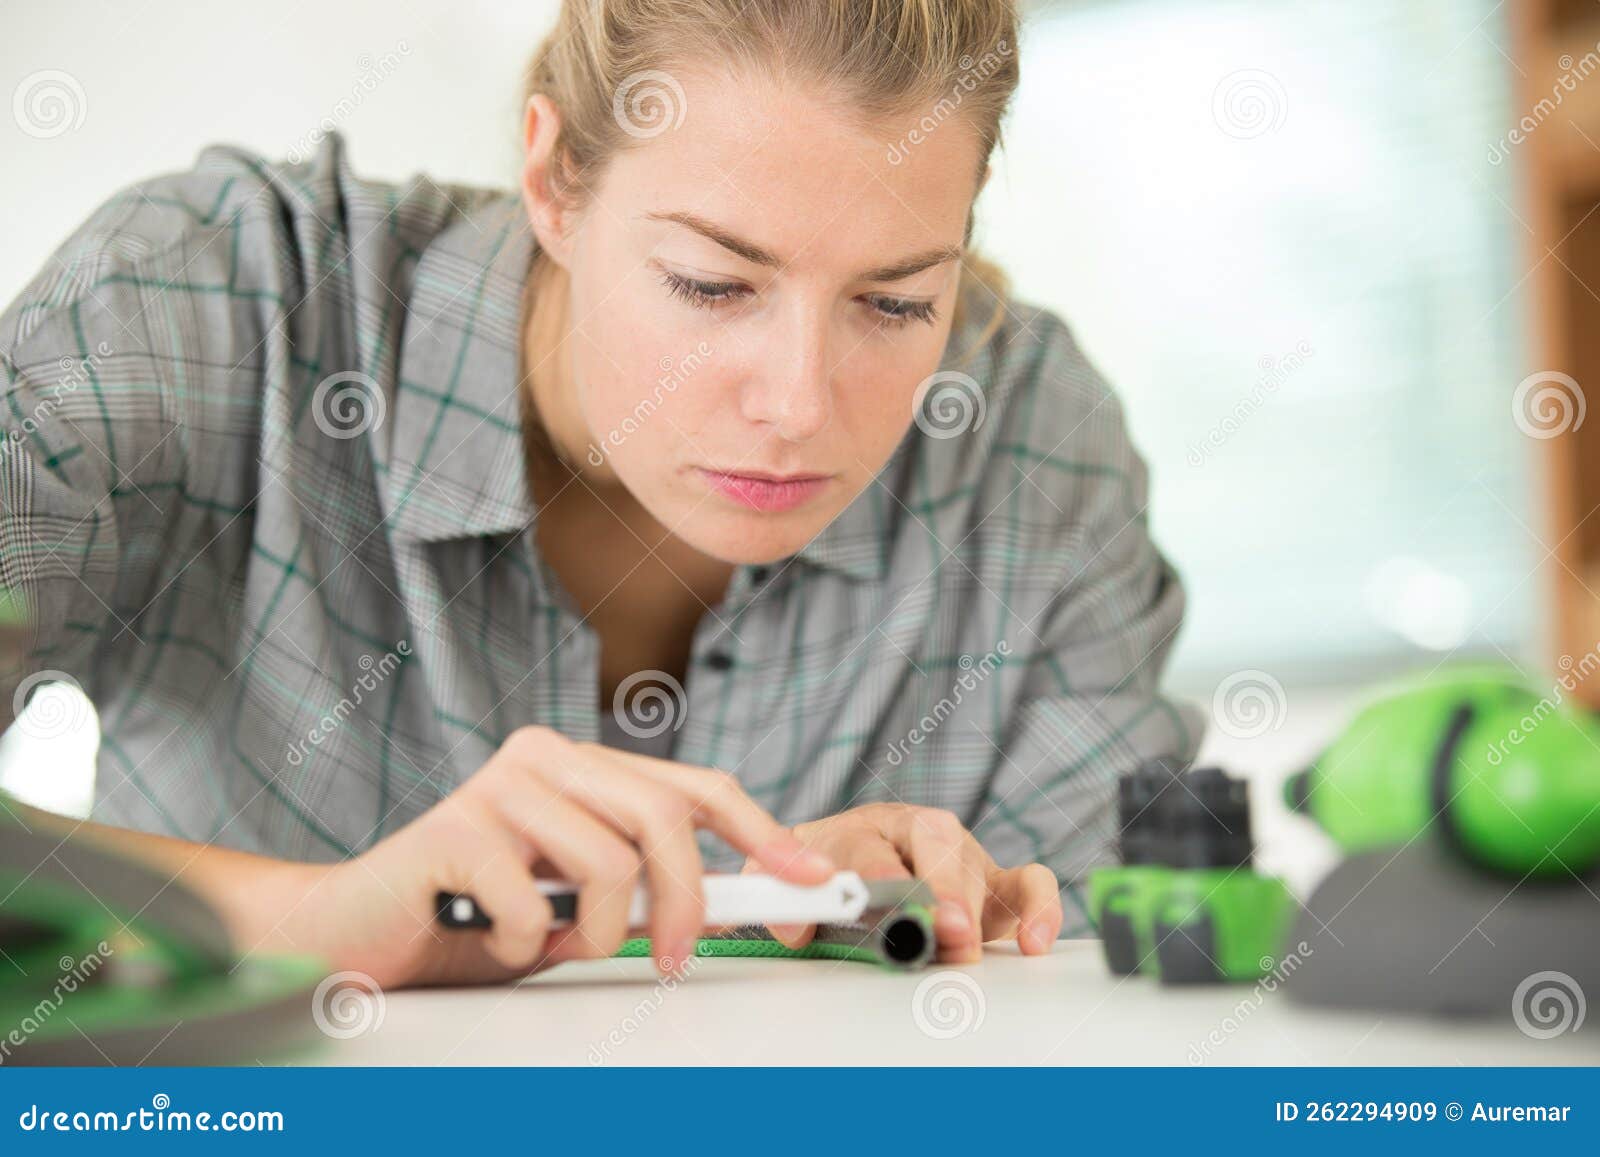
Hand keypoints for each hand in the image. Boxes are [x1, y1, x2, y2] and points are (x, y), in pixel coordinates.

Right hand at [298, 726, 834, 987]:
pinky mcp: (452, 829)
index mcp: (579, 763)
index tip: (808, 878)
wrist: (352, 933)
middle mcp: (542, 756)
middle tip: (673, 959)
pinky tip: (494, 937)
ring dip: (595, 934)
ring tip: (551, 944)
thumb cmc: (471, 917)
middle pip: (662, 817)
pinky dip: (529, 945)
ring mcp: (495, 785)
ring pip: (608, 862)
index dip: (760, 832)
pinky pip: (537, 904)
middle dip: (687, 900)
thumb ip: (641, 888)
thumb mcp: (576, 902)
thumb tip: (733, 899)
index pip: (692, 786)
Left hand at [743, 802, 1061, 962]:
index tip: (889, 906)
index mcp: (861, 825)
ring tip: (964, 948)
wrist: (838, 861)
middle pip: (936, 842)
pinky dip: (1040, 906)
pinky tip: (1033, 941)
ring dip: (975, 908)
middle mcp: (915, 831)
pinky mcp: (993, 884)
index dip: (881, 876)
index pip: (869, 846)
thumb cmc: (818, 872)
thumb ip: (778, 898)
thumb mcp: (779, 880)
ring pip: (976, 865)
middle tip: (942, 928)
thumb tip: (794, 922)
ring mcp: (959, 854)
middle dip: (941, 887)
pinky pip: (1029, 882)